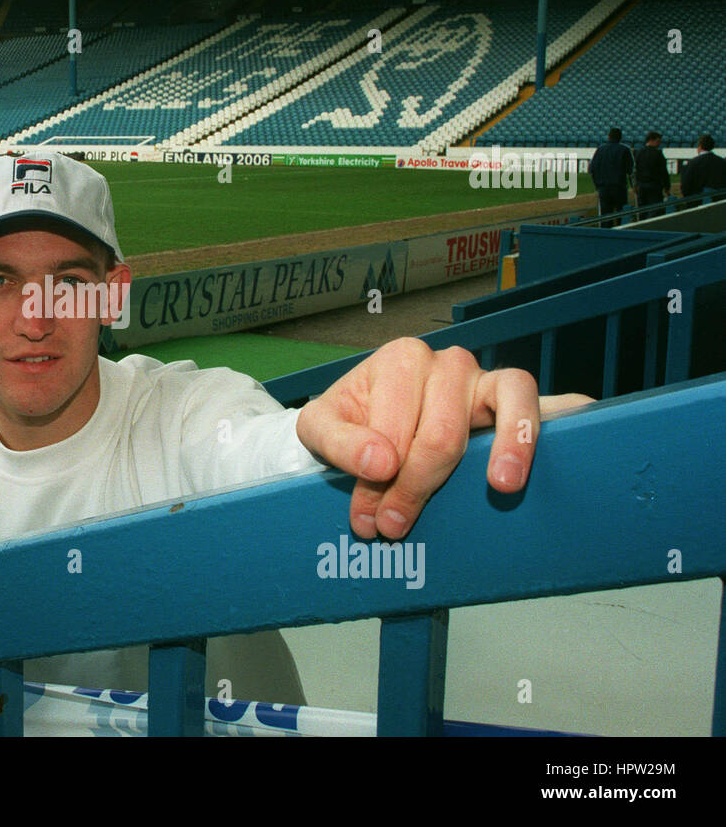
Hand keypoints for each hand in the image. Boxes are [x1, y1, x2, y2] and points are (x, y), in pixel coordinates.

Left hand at [296, 338, 592, 539]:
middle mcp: (446, 362)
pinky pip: (538, 398)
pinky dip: (549, 419)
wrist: (364, 423)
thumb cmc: (349, 425)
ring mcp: (484, 376)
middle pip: (443, 433)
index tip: (370, 519)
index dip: (382, 482)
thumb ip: (339, 443)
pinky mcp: (512, 396)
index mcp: (398, 360)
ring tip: (500, 486)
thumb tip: (380, 463)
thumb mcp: (320, 429)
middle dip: (418, 487)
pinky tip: (567, 434)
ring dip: (506, 448)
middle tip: (398, 525)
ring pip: (504, 403)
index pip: (397, 431)